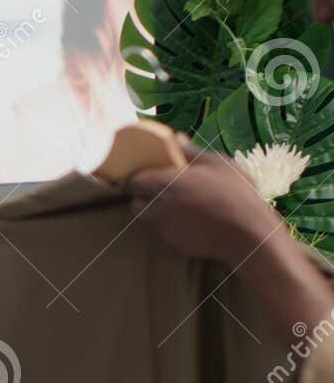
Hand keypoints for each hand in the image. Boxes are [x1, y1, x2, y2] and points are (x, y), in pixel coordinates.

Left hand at [126, 142, 333, 346]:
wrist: (249, 234)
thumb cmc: (235, 193)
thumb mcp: (218, 164)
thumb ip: (191, 151)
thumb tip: (175, 138)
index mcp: (165, 183)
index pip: (132, 181)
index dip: (136, 177)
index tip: (146, 174)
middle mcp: (158, 206)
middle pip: (135, 202)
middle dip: (142, 197)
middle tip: (160, 192)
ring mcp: (164, 228)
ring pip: (147, 220)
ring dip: (154, 212)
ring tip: (176, 206)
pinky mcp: (174, 244)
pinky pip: (164, 233)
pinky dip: (171, 227)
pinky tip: (191, 222)